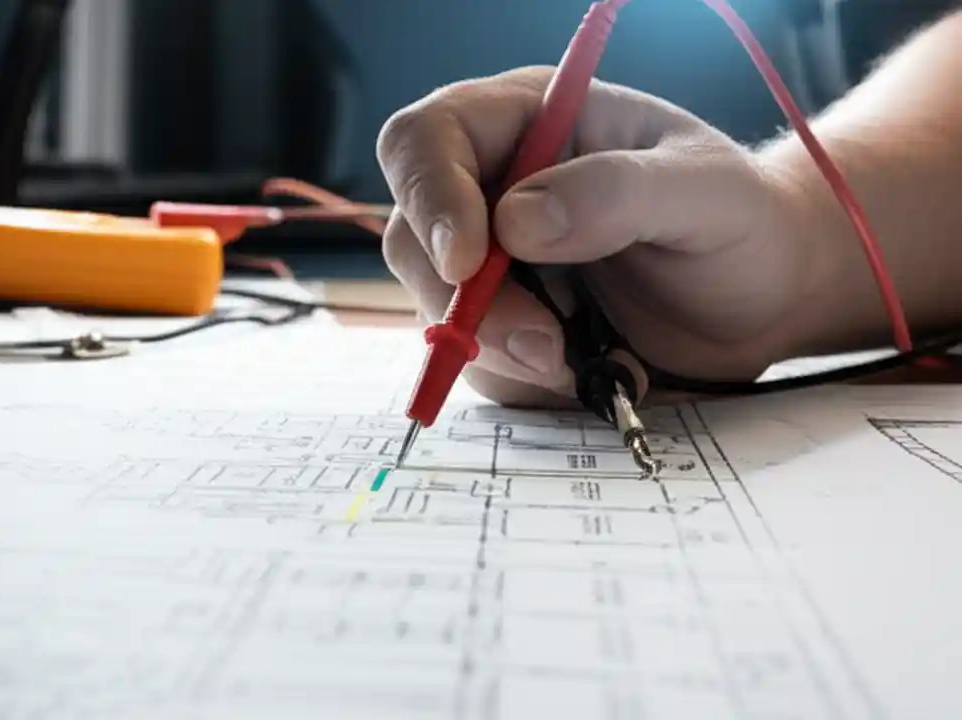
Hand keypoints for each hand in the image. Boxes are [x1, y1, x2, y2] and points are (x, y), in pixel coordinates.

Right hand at [377, 67, 820, 406]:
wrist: (763, 301)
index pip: (426, 140)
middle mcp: (493, 188)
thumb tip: (516, 222)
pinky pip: (473, 361)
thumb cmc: (744, 224)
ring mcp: (491, 264)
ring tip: (581, 357)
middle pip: (413, 236)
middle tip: (545, 342)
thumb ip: (617, 193)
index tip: (468, 262)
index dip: (429, 196)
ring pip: (435, 309)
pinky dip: (520, 379)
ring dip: (498, 348)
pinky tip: (584, 367)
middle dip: (467, 301)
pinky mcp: (501, 326)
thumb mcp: (705, 192)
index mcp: (528, 122)